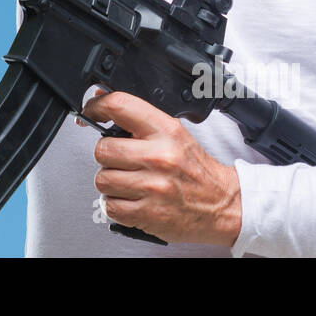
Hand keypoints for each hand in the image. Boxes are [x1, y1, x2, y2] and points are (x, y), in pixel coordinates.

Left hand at [83, 90, 242, 246]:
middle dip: (107, 155)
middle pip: (102, 149)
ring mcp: (153, 187)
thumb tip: (103, 100)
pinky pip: (110, 206)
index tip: (91, 112)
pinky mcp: (147, 214)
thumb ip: (141, 121)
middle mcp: (159, 157)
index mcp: (166, 131)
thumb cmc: (197, 171)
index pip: (120, 106)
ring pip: (102, 180)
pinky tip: (131, 199)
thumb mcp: (175, 134)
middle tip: (121, 160)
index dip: (97, 106)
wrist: (223, 205)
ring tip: (129, 182)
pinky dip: (116, 205)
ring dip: (111, 183)